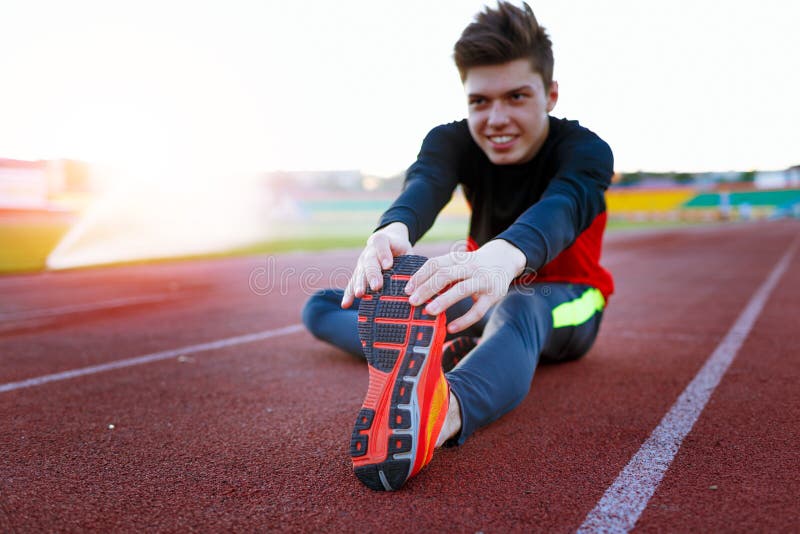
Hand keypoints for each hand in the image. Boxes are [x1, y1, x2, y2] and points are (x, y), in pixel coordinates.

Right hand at [341, 222, 411, 308]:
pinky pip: (352, 282)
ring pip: (360, 272)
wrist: (388, 240)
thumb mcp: (405, 248)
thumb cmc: (399, 248)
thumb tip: (413, 280)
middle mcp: (369, 251)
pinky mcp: (359, 273)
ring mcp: (362, 262)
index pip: (381, 244)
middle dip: (372, 274)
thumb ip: (407, 260)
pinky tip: (346, 304)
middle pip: (369, 261)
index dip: (383, 254)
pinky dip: (349, 293)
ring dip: (359, 284)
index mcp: (382, 240)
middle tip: (376, 286)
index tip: (388, 265)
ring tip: (360, 294)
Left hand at [404, 239, 526, 332]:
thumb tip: (415, 290)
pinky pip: (478, 310)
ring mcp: (482, 281)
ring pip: (461, 290)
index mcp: (457, 259)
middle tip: (412, 301)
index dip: (420, 276)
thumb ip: (441, 272)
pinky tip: (450, 327)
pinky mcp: (493, 295)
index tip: (407, 289)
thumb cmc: (473, 266)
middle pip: (445, 275)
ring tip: (428, 312)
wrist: (505, 259)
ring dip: (443, 301)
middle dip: (427, 288)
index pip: (435, 264)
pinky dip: (464, 320)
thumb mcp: (458, 263)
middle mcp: (470, 267)